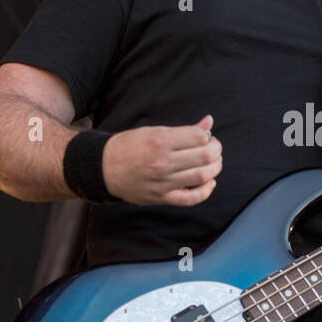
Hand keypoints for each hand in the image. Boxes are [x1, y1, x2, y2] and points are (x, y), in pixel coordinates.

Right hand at [103, 114, 221, 205]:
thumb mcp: (154, 131)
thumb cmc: (130, 146)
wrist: (104, 167)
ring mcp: (163, 182)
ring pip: (202, 176)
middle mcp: (163, 162)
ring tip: (213, 163)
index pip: (199, 137)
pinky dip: (206, 191)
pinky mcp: (161, 198)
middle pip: (206, 157)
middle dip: (216, 151)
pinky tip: (209, 182)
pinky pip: (191, 199)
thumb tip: (209, 122)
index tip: (207, 137)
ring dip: (215, 168)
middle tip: (214, 149)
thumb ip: (184, 130)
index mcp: (161, 141)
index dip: (209, 136)